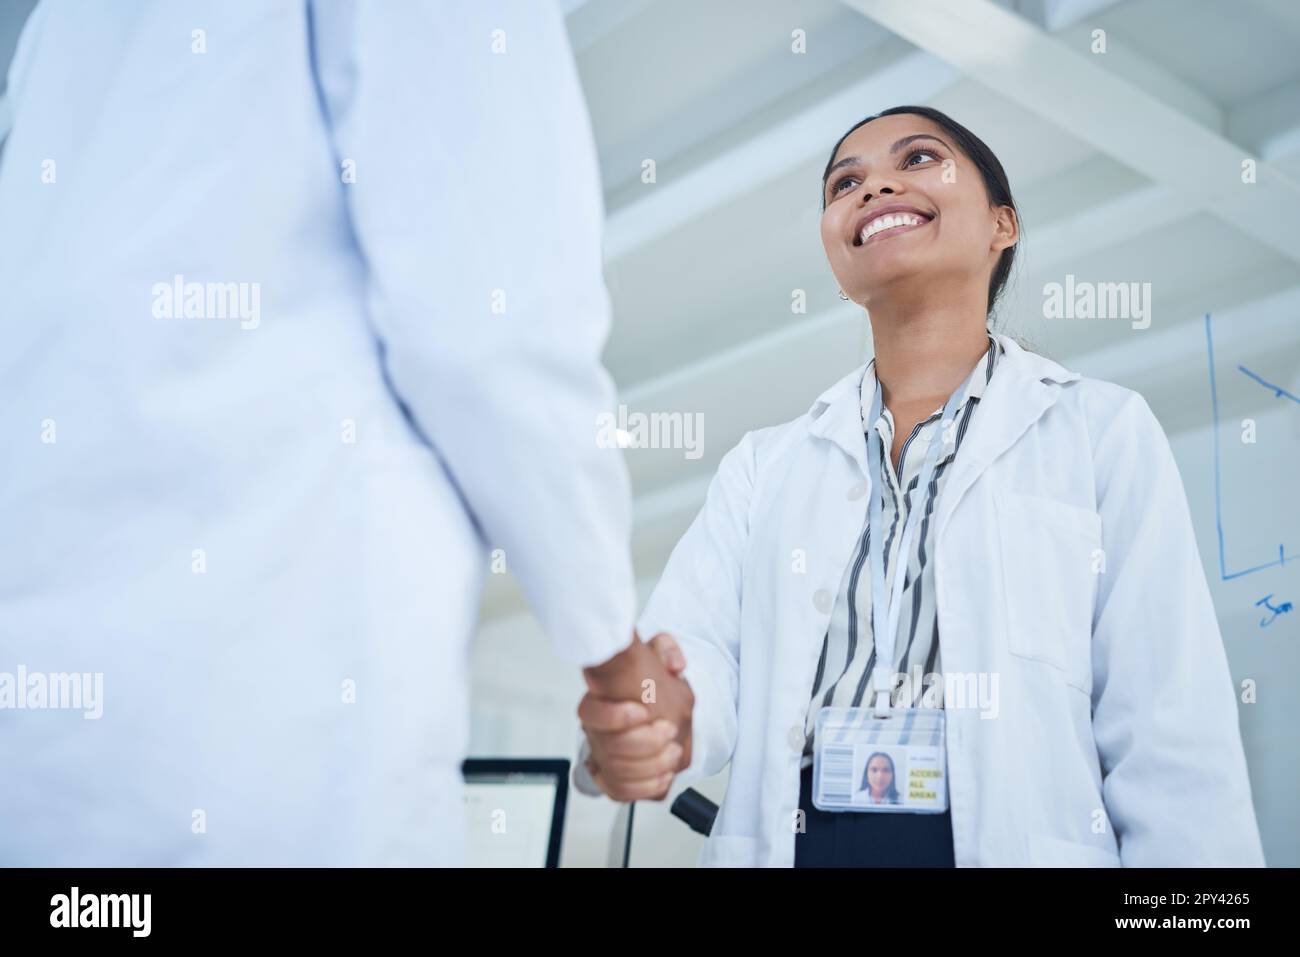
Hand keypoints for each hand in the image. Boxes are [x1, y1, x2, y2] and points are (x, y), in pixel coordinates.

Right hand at [579, 633, 692, 801]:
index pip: (590, 712)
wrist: (657, 712)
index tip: (642, 710)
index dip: (614, 716)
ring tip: (673, 751)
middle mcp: (598, 733)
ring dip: (651, 765)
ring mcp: (605, 757)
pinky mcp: (617, 780)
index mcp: (600, 702)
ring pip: (618, 773)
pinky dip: (645, 786)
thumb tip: (674, 662)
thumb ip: (664, 650)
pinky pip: (622, 793)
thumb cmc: (651, 686)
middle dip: (645, 743)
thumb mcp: (658, 657)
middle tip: (669, 731)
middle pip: (608, 748)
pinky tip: (664, 773)